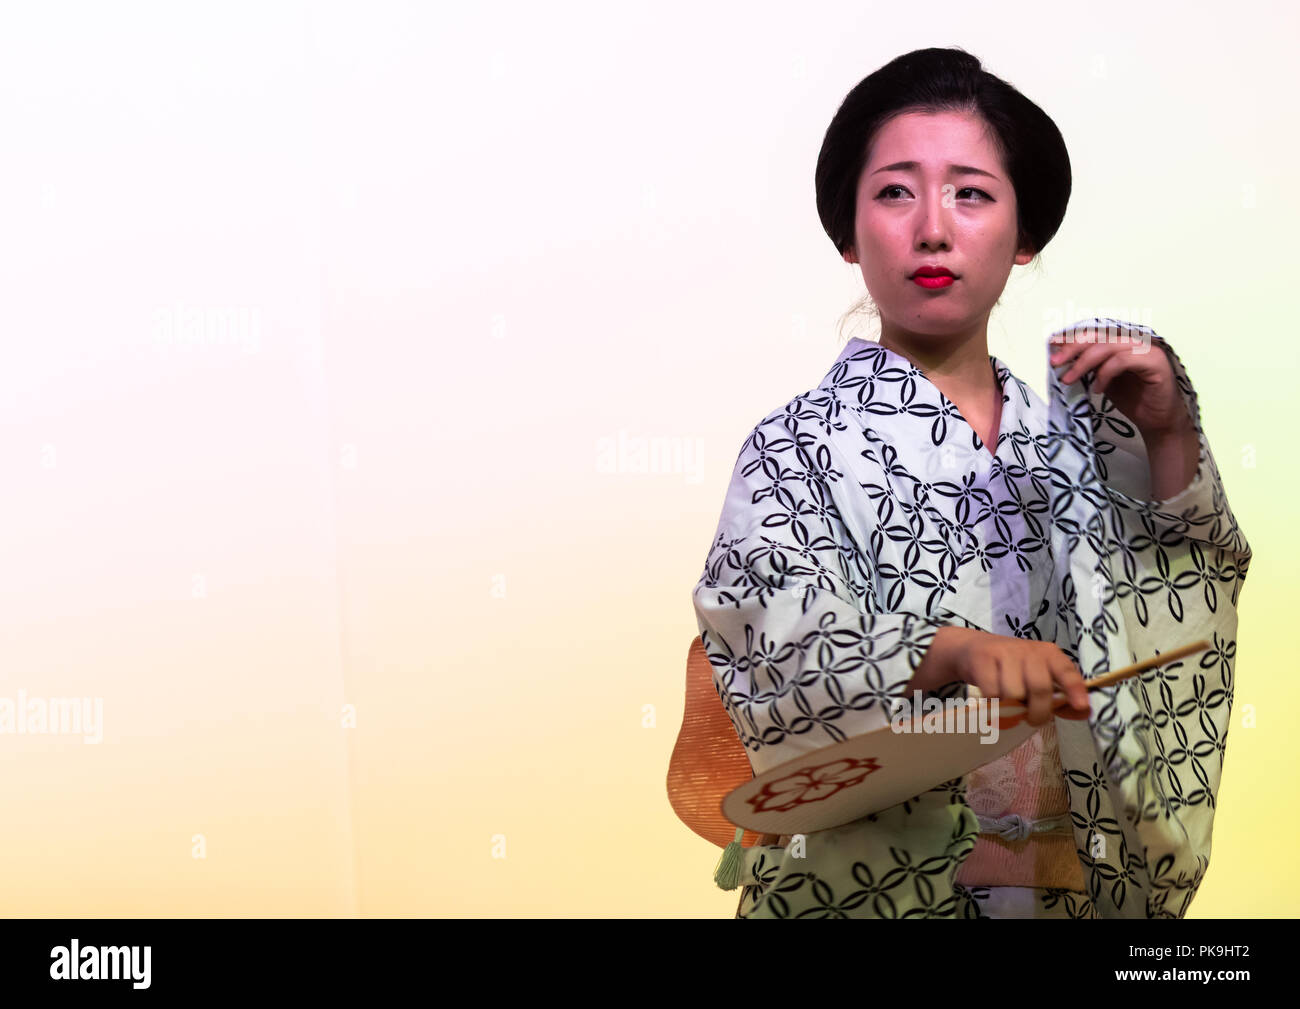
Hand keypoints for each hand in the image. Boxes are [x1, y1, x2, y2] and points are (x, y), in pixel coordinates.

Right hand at [911, 627, 1090, 726]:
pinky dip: (992, 703)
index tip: (1081, 706)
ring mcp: (1004, 652)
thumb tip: (1085, 712)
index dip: (1075, 689)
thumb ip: (1061, 697)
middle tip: (1031, 720)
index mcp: (1049, 654)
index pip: (1066, 671)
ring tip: (1008, 705)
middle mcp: (1029, 650)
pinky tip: (991, 698)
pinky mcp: (982, 659)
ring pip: (1013, 693)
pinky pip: (991, 693)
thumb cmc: (1012, 668)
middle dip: (1038, 712)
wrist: (970, 649)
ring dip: (1011, 707)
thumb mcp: (1038, 677)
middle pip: (1039, 689)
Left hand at [1049, 324, 1192, 440]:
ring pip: (1108, 346)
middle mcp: (1135, 340)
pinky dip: (1105, 373)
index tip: (1051, 345)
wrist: (1157, 420)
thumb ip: (1087, 365)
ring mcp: (1147, 348)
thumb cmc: (1131, 398)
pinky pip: (1123, 360)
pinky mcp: (1155, 361)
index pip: (1094, 333)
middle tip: (1054, 363)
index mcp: (1122, 340)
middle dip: (1073, 348)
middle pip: (1098, 336)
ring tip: (1069, 380)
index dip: (1072, 338)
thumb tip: (1060, 357)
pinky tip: (1098, 389)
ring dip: (1084, 363)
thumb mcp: (1102, 378)